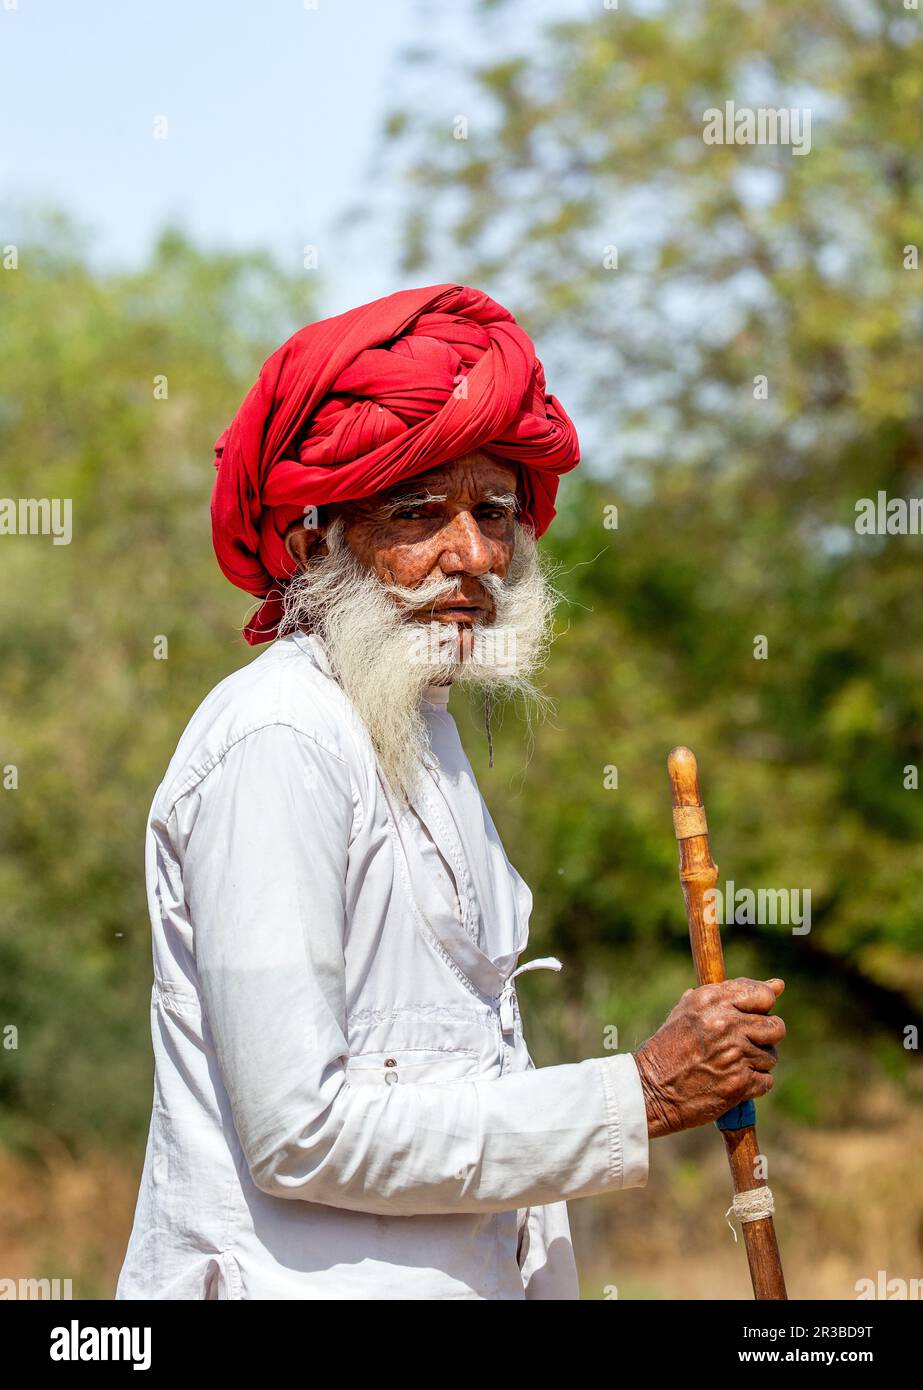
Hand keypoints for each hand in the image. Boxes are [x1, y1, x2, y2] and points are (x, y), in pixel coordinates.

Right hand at [632, 978, 785, 1138]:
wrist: (649, 1088)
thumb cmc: (669, 1046)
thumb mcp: (690, 1010)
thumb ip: (732, 994)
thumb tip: (778, 985)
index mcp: (712, 1000)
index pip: (763, 995)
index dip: (763, 1006)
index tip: (756, 1014)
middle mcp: (726, 1024)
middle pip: (775, 1027)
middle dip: (764, 1036)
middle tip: (745, 1043)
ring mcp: (735, 1054)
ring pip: (771, 1056)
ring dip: (756, 1062)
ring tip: (730, 1064)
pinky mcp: (740, 1083)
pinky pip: (766, 1080)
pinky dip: (753, 1083)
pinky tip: (731, 1080)